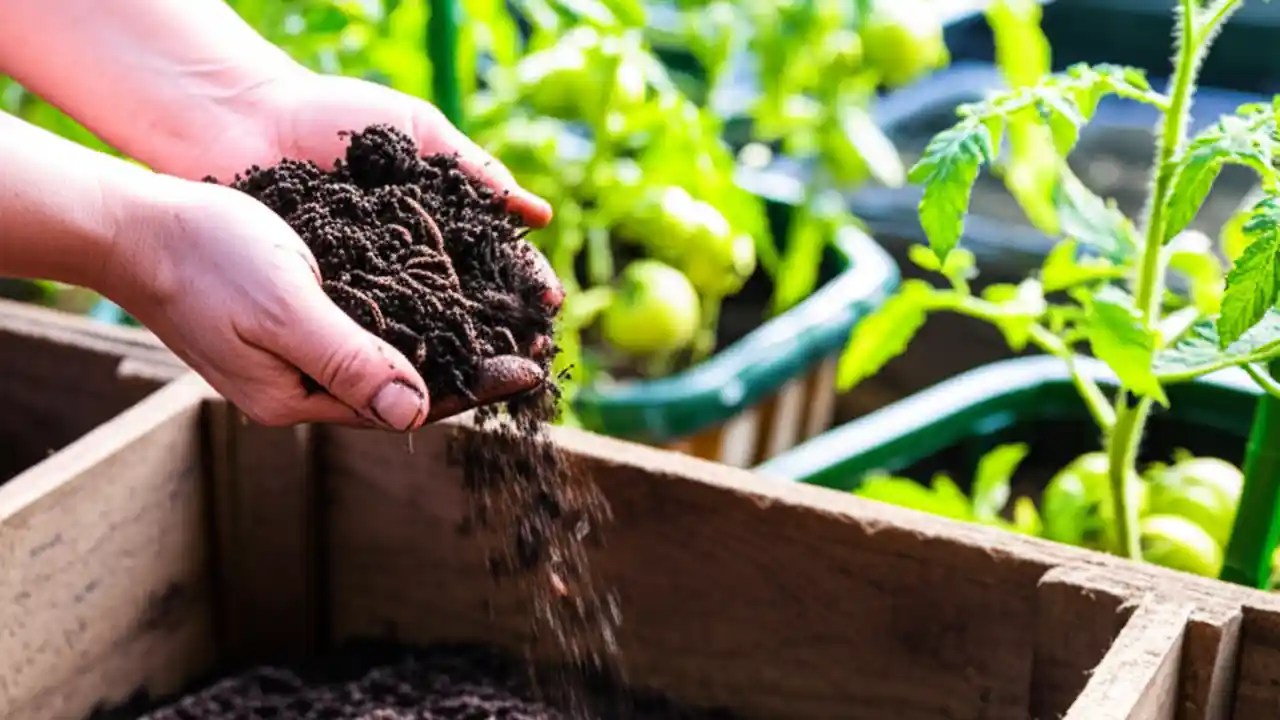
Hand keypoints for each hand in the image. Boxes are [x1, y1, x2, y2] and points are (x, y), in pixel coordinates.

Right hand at [141, 70, 562, 426]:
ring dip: (446, 350)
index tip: (532, 369)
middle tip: (534, 351)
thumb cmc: (208, 258)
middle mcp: (300, 390)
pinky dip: (408, 327)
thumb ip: (350, 360)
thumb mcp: (286, 308)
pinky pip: (364, 338)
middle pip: (404, 391)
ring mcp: (292, 362)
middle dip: (471, 372)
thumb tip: (416, 415)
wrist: (136, 226)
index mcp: (298, 398)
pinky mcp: (288, 330)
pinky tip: (439, 312)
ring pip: (388, 365)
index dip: (475, 386)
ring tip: (502, 333)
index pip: (408, 404)